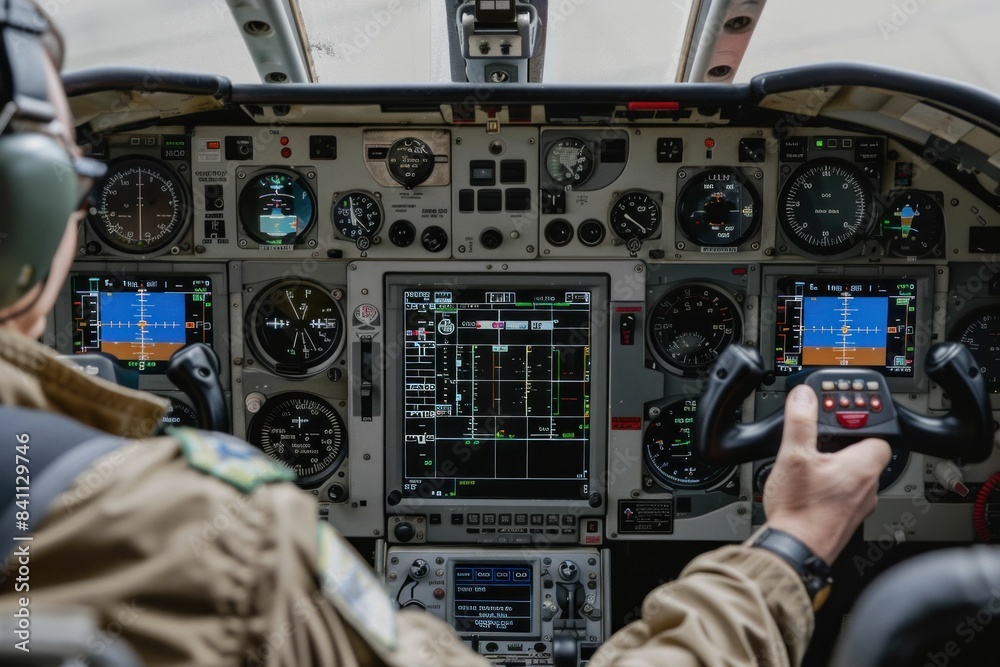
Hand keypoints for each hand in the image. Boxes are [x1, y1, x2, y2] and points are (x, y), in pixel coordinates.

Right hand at [762, 384, 891, 563]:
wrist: (794, 549)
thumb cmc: (799, 510)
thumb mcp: (793, 455)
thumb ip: (801, 421)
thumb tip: (804, 397)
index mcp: (862, 467)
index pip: (880, 435)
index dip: (861, 423)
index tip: (842, 417)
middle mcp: (868, 488)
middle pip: (866, 455)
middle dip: (843, 445)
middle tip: (820, 439)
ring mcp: (859, 507)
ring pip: (855, 477)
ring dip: (837, 468)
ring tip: (811, 464)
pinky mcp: (847, 521)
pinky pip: (846, 496)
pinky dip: (832, 488)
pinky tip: (810, 489)